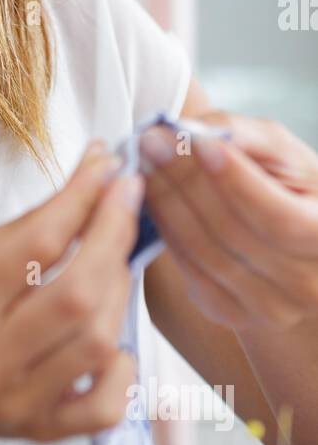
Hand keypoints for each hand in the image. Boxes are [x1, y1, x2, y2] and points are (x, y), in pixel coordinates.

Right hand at [0, 142, 144, 441]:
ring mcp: (17, 402)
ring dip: (118, 291)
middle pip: (76, 296)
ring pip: (97, 342)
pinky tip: (112, 342)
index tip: (109, 168)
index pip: (37, 244)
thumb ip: (27, 226)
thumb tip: (93, 176)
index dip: (83, 199)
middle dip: (113, 237)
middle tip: (126, 202)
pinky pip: (105, 405)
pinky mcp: (42, 431)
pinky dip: (122, 369)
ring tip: (113, 263)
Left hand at [139, 111, 317, 331]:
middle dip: (186, 182)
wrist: (290, 245)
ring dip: (166, 203)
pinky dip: (165, 231)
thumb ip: (246, 137)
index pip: (278, 217)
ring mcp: (268, 308)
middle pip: (233, 233)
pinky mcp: (230, 313)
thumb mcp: (285, 156)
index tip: (197, 141)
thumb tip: (195, 131)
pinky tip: (148, 198)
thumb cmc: (291, 189)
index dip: (235, 180)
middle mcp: (306, 284)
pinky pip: (188, 270)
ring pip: (203, 253)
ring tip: (143, 163)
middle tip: (151, 141)